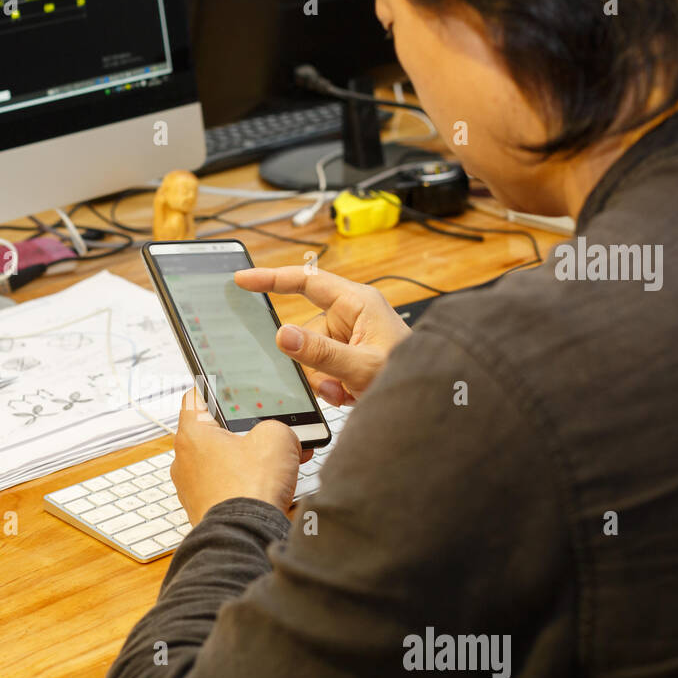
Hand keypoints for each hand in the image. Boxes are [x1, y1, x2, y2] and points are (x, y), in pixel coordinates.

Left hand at [171, 389, 310, 523]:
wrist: (245, 536)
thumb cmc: (250, 489)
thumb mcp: (277, 436)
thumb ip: (278, 424)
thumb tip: (280, 435)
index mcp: (192, 432)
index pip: (195, 395)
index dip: (215, 386)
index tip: (228, 385)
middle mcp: (184, 459)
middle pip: (214, 431)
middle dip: (245, 429)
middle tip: (269, 427)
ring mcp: (192, 486)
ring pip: (224, 460)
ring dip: (250, 456)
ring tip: (281, 458)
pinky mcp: (205, 506)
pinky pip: (227, 484)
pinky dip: (247, 480)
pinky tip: (273, 481)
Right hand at [236, 266, 412, 405]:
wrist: (434, 399)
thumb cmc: (411, 374)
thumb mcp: (361, 366)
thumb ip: (320, 353)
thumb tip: (283, 336)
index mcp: (357, 302)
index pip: (305, 281)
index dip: (271, 278)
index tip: (242, 279)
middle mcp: (351, 315)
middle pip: (304, 332)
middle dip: (314, 362)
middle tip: (333, 381)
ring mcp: (350, 336)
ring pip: (311, 356)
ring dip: (325, 380)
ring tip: (349, 391)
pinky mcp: (349, 355)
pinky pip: (322, 369)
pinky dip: (331, 386)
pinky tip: (351, 393)